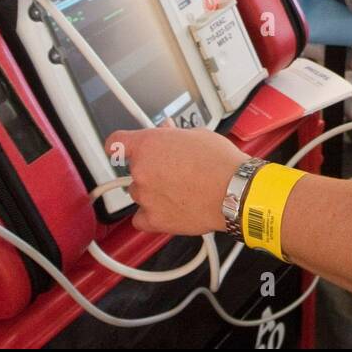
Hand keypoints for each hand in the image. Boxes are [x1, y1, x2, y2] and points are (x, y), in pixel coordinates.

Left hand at [103, 127, 249, 235]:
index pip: (116, 143)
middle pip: (134, 170)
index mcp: (148, 145)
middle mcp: (141, 171)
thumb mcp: (198, 135)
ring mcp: (145, 197)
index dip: (120, 146)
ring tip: (181, 190)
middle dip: (151, 170)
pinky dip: (152, 215)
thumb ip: (174, 135)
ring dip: (153, 192)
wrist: (235, 192)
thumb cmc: (220, 163)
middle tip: (174, 170)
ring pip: (140, 194)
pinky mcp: (153, 220)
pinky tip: (170, 208)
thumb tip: (168, 131)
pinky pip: (142, 218)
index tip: (122, 150)